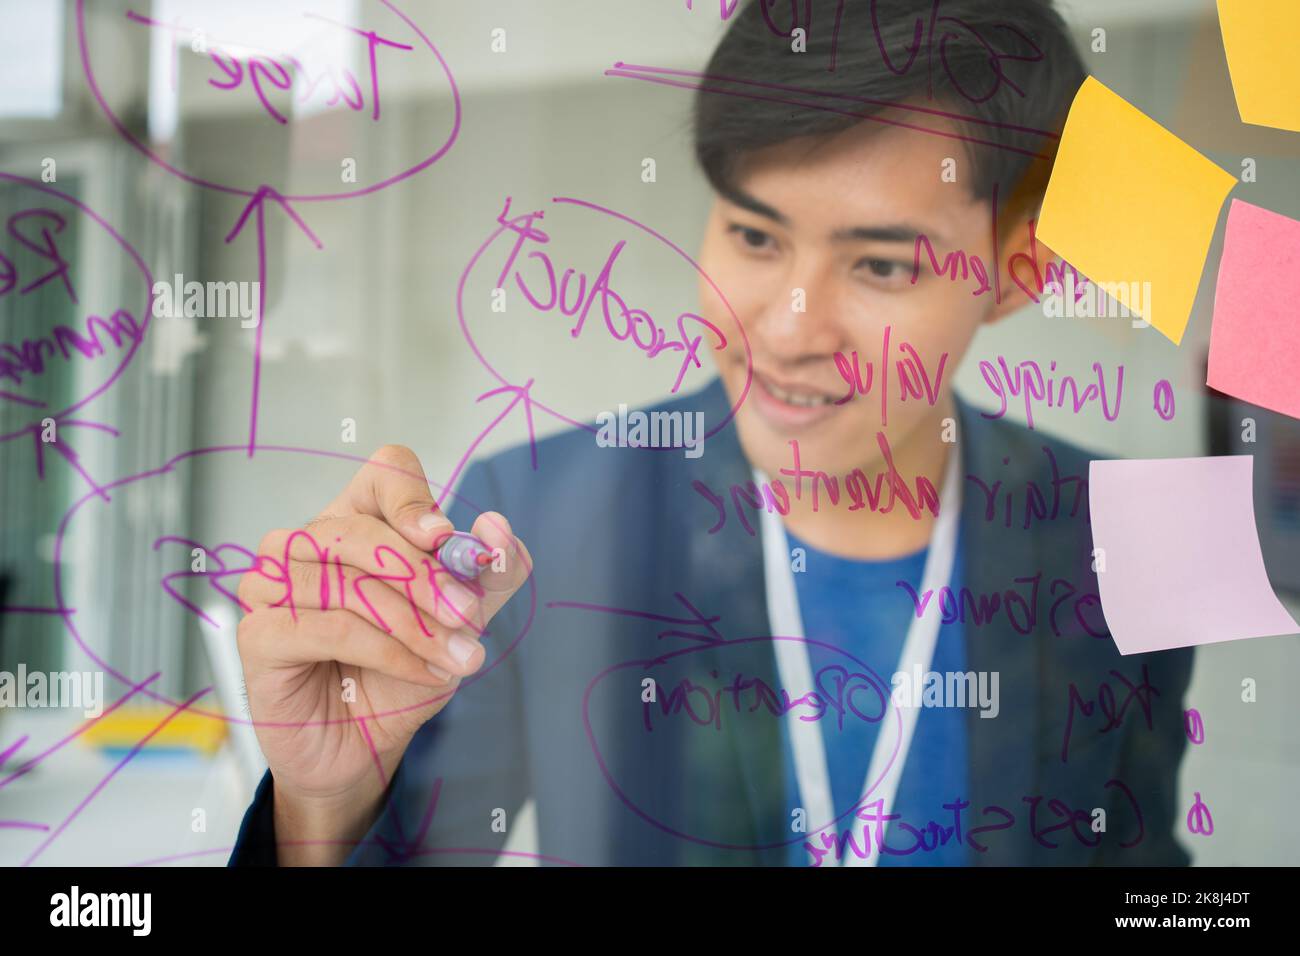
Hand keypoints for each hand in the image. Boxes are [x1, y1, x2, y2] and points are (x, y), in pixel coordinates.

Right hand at [234, 445, 530, 862]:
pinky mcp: (259, 634)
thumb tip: (496, 527)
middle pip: (361, 530)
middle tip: (469, 616)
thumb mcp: (462, 623)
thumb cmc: (404, 674)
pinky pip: (330, 628)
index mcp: (356, 520)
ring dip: (414, 624)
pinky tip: (420, 671)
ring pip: (347, 583)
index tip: (445, 539)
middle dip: (425, 577)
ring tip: (457, 657)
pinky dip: (387, 651)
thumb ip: (490, 574)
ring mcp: (272, 585)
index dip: (413, 500)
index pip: (384, 473)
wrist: (367, 748)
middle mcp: (305, 543)